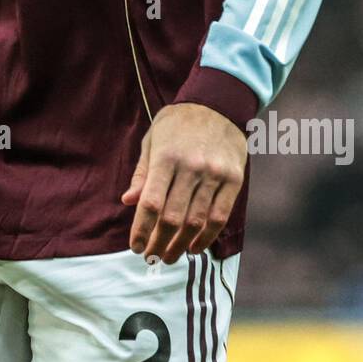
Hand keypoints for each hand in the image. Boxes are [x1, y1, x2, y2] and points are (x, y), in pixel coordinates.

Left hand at [121, 103, 246, 261]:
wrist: (218, 103)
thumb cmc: (178, 123)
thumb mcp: (153, 140)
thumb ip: (142, 173)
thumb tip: (128, 201)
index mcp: (166, 157)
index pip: (151, 203)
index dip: (142, 229)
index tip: (135, 246)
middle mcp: (191, 168)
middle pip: (173, 217)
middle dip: (159, 243)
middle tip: (151, 258)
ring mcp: (215, 174)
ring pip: (197, 221)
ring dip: (181, 245)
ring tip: (169, 257)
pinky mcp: (234, 179)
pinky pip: (220, 216)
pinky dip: (207, 236)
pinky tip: (194, 247)